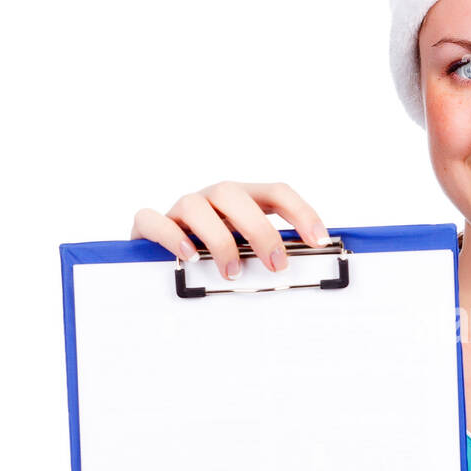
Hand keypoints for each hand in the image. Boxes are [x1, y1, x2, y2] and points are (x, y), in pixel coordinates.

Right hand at [130, 181, 330, 279]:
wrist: (159, 258)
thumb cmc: (214, 256)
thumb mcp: (246, 253)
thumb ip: (267, 256)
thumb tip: (304, 277)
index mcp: (243, 201)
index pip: (276, 192)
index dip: (301, 212)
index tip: (320, 240)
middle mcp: (212, 198)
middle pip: (236, 195)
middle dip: (260, 230)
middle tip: (277, 265)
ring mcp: (181, 209)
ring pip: (195, 206)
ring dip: (219, 239)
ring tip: (232, 271)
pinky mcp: (150, 225)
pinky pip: (153, 220)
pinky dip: (171, 236)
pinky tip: (189, 256)